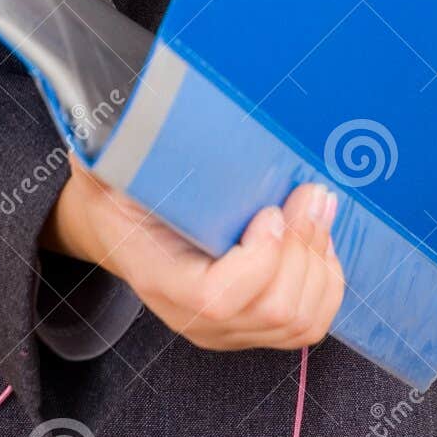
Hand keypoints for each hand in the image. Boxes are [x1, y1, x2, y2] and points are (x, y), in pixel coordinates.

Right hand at [40, 150, 344, 351]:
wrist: (119, 227)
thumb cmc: (120, 187)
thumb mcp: (111, 163)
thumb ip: (121, 144)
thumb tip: (129, 105)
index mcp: (158, 276)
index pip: (218, 298)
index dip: (259, 259)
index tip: (270, 209)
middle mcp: (193, 317)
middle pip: (272, 309)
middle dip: (303, 245)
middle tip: (310, 193)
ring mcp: (225, 331)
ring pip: (298, 321)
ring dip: (318, 259)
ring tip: (315, 208)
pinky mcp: (251, 327)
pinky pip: (308, 325)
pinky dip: (325, 281)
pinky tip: (316, 239)